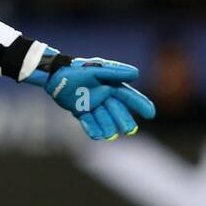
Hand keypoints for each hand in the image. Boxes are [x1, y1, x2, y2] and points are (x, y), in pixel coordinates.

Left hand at [25, 51, 155, 140]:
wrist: (54, 75)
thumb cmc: (77, 69)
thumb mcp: (96, 69)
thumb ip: (114, 72)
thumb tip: (136, 74)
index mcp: (110, 85)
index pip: (128, 95)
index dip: (140, 104)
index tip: (151, 113)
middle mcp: (104, 96)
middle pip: (117, 110)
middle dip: (124, 120)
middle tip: (130, 131)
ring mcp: (92, 105)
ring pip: (104, 118)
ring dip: (108, 127)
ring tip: (111, 136)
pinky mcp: (81, 111)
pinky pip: (89, 122)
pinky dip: (93, 128)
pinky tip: (97, 136)